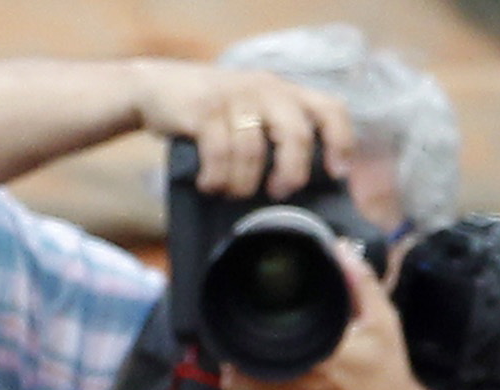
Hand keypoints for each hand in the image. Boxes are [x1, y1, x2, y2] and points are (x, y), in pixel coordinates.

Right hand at [130, 59, 355, 199]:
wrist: (159, 88)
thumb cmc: (212, 112)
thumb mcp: (251, 112)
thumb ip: (274, 132)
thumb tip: (299, 184)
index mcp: (285, 92)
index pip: (330, 109)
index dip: (340, 142)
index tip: (336, 173)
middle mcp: (266, 90)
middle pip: (296, 133)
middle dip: (291, 171)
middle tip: (278, 192)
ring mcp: (234, 98)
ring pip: (252, 150)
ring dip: (242, 183)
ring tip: (231, 192)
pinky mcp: (204, 110)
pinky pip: (218, 153)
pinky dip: (215, 178)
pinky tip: (209, 185)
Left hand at [219, 239, 452, 389]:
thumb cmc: (387, 375)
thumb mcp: (382, 323)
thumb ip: (358, 284)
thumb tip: (339, 250)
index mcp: (310, 359)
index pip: (251, 341)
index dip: (243, 326)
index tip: (248, 315)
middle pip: (235, 365)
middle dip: (238, 347)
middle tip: (251, 333)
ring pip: (238, 389)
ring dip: (242, 371)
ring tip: (256, 355)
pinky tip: (272, 381)